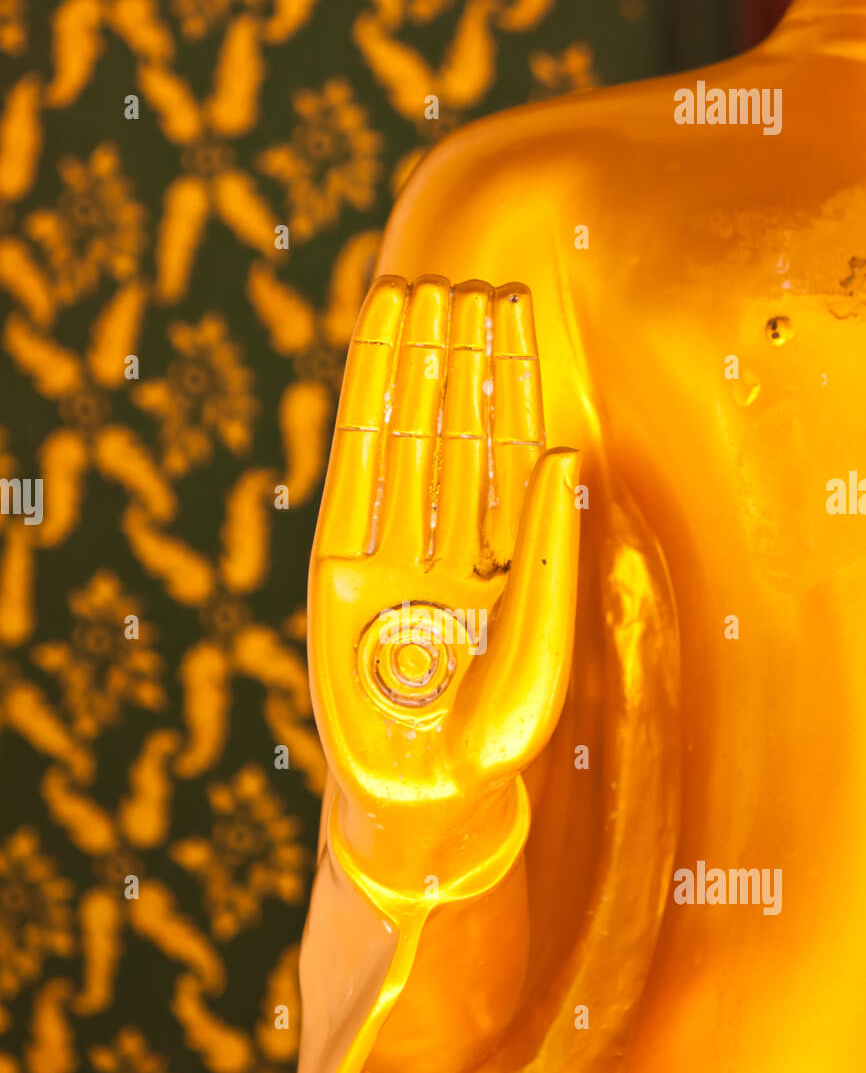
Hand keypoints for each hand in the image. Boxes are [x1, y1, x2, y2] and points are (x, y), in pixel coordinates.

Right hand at [309, 275, 579, 854]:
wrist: (422, 794)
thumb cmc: (496, 741)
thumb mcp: (542, 649)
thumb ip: (549, 558)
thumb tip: (560, 458)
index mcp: (502, 558)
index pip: (506, 450)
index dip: (509, 380)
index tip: (513, 310)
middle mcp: (446, 544)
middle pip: (456, 430)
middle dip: (463, 358)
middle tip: (469, 278)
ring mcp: (390, 551)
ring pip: (405, 439)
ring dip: (413, 367)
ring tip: (418, 292)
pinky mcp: (339, 568)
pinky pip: (354, 475)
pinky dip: (364, 411)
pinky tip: (375, 356)